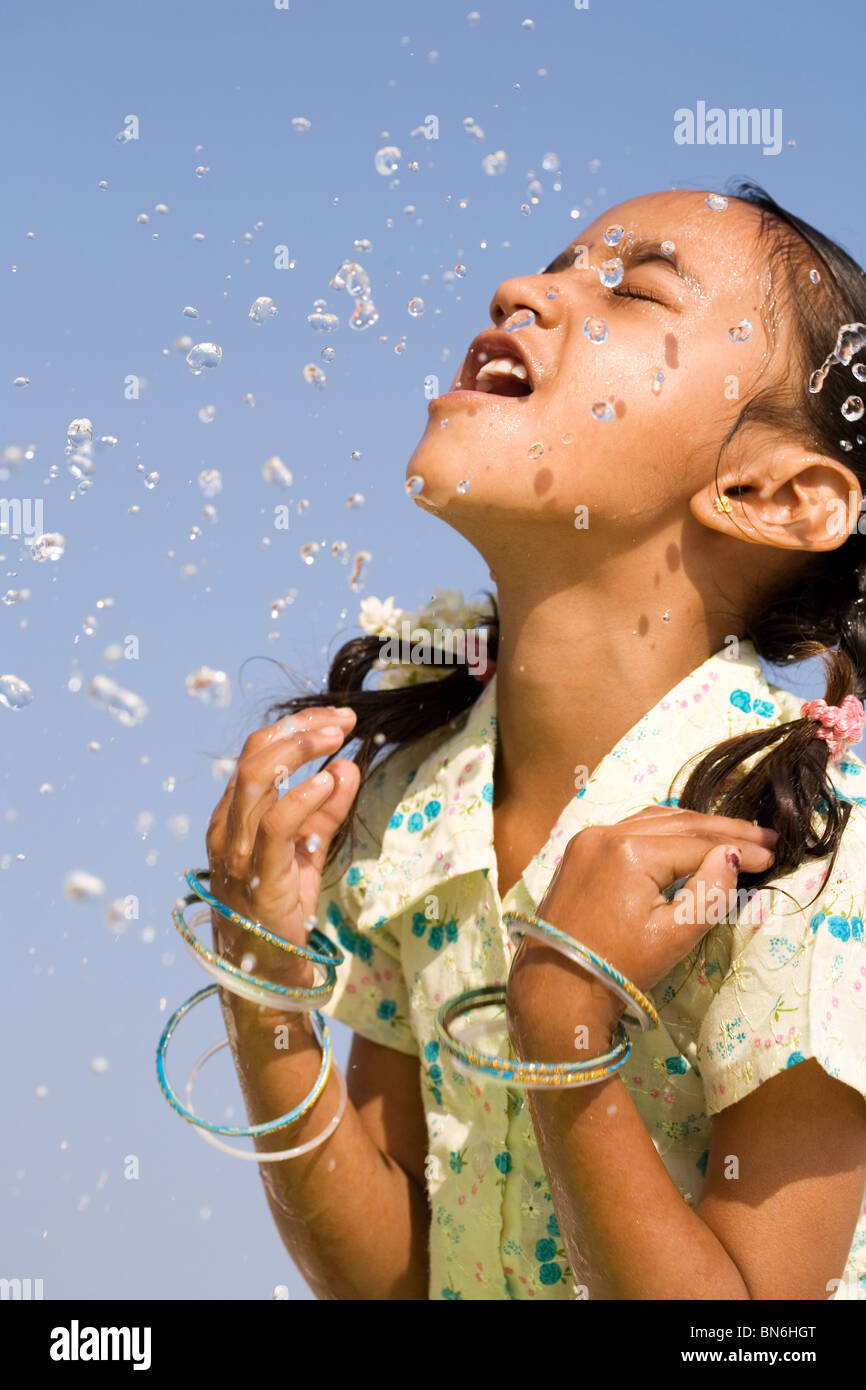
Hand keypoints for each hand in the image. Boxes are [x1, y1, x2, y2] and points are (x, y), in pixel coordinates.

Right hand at [204, 705, 359, 984]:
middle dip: (298, 729)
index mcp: (232, 819)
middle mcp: (227, 830)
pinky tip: (329, 780)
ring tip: (336, 737)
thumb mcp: (306, 854)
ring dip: (299, 750)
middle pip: (253, 757)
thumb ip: (325, 813)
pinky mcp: (258, 878)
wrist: (267, 978)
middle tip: (341, 720)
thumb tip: (347, 767)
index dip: (296, 728)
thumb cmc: (281, 915)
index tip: (336, 719)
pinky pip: (274, 826)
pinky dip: (302, 797)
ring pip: (255, 780)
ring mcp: (237, 853)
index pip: (256, 755)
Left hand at [508, 806, 777, 1028]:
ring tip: (735, 835)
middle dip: (725, 830)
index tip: (774, 855)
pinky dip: (665, 831)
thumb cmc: (620, 967)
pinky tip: (689, 837)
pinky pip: (632, 829)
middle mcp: (607, 833)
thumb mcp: (675, 936)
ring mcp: (590, 839)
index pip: (699, 843)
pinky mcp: (581, 850)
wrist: (557, 987)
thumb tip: (730, 856)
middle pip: (679, 823)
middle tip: (766, 837)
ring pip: (655, 821)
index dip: (739, 849)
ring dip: (696, 827)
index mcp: (630, 852)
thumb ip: (710, 892)